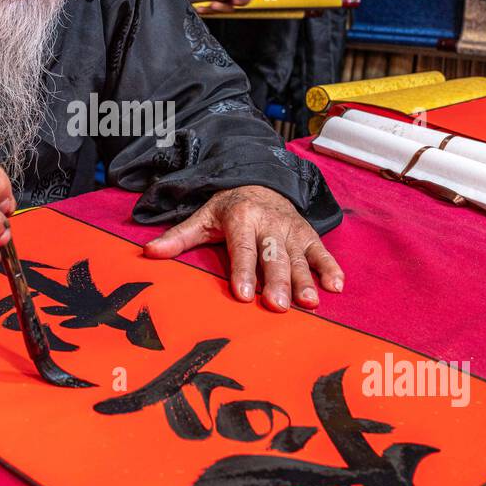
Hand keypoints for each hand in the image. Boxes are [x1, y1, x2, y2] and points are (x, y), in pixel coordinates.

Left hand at [143, 185, 343, 311]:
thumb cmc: (228, 208)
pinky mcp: (308, 234)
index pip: (242, 249)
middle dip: (277, 281)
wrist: (260, 179)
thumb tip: (149, 252)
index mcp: (241, 218)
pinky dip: (330, 268)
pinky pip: (321, 251)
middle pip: (273, 256)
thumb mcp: (203, 217)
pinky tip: (336, 287)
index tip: (243, 295)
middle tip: (278, 306)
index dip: (242, 272)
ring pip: (299, 257)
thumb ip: (179, 237)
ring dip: (305, 280)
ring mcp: (291, 229)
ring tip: (310, 302)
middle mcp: (269, 223)